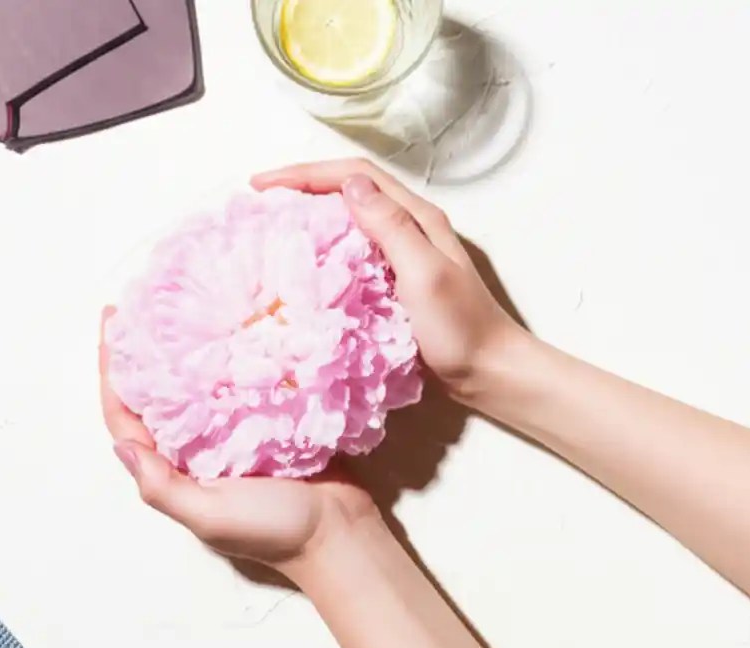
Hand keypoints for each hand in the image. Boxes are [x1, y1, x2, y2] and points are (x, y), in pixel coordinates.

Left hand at [99, 308, 377, 568]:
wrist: (341, 533)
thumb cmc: (276, 530)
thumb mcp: (210, 516)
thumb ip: (163, 487)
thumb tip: (119, 447)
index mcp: (176, 470)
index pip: (128, 416)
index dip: (112, 372)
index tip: (112, 323)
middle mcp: (196, 448)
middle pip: (157, 392)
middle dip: (144, 350)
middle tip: (141, 301)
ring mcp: (232, 432)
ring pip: (196, 382)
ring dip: (186, 347)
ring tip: (180, 304)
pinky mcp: (266, 420)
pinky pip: (237, 383)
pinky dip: (230, 356)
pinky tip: (233, 325)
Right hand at [252, 158, 524, 404]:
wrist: (490, 373)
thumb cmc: (460, 329)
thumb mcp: (424, 273)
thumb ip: (390, 227)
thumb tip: (348, 186)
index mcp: (417, 217)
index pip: (354, 176)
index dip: (305, 173)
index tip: (262, 186)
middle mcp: (410, 227)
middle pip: (349, 190)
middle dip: (302, 188)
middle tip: (259, 204)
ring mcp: (404, 255)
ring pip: (349, 219)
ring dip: (310, 216)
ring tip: (272, 228)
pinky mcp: (395, 282)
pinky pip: (352, 252)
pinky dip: (322, 249)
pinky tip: (303, 267)